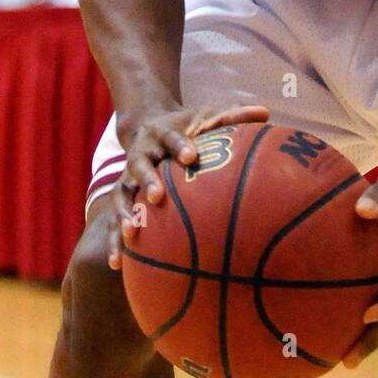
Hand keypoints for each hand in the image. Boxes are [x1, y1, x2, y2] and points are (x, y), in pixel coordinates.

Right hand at [108, 103, 269, 269]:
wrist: (149, 128)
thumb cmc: (188, 127)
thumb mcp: (206, 117)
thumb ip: (231, 117)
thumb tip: (265, 112)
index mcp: (161, 132)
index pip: (171, 137)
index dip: (180, 144)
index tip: (191, 155)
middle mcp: (140, 154)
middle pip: (139, 165)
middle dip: (148, 179)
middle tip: (158, 196)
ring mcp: (127, 177)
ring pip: (120, 195)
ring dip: (123, 214)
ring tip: (131, 233)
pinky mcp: (122, 198)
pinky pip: (113, 221)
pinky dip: (113, 242)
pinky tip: (117, 264)